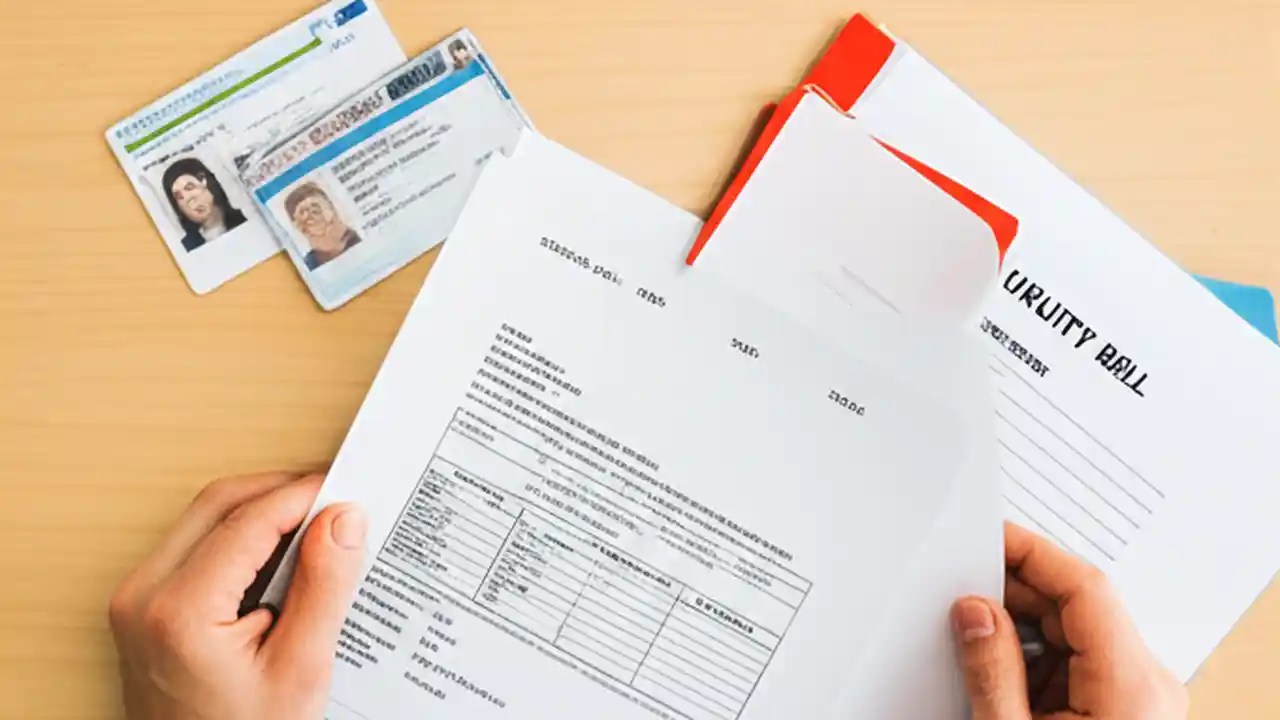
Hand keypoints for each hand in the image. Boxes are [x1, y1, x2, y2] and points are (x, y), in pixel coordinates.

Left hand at [108, 472, 365, 719]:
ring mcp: (137, 601)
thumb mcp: (300, 671)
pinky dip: (241, 539)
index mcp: (179, 610)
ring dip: (261, 513)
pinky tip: (281, 560)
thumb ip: (323, 589)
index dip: (304, 496)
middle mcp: (144, 597)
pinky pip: (194, 546)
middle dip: (281, 493)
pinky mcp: (144, 608)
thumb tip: (341, 520)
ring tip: (313, 535)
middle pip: (219, 504)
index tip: (346, 495)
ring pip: (205, 519)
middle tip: (334, 505)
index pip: (249, 520)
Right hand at [951, 522, 1187, 719]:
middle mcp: (1145, 684)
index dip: (1034, 553)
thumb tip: (975, 613)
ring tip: (974, 653)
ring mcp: (1135, 696)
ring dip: (1018, 634)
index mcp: (1133, 685)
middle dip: (1013, 598)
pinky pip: (1070, 661)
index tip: (992, 539)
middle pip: (1074, 607)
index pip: (1085, 588)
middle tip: (961, 598)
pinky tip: (997, 680)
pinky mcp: (1119, 708)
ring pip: (1068, 632)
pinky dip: (1029, 661)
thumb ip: (991, 672)